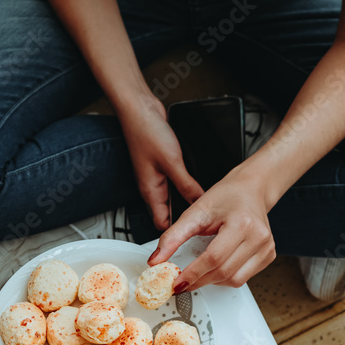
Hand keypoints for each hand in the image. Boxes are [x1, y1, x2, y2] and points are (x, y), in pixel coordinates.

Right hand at [117, 94, 201, 231]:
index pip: (162, 225)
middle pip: (170, 213)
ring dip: (188, 200)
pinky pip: (177, 183)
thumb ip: (187, 185)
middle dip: (186, 218)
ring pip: (175, 198)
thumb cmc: (146, 133)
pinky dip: (188, 185)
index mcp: (150, 192)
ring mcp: (158, 177)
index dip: (176, 233)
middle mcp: (153, 188)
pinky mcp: (163, 166)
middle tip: (205, 220)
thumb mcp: (172, 162)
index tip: (194, 235)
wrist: (139, 109)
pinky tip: (199, 182)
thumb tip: (199, 202)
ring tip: (205, 203)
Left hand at [148, 169, 274, 290]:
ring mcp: (266, 247)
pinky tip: (217, 268)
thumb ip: (173, 237)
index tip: (178, 282)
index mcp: (242, 223)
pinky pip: (243, 278)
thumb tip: (156, 260)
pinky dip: (226, 278)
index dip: (193, 273)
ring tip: (200, 273)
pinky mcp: (269, 255)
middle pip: (224, 272)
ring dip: (213, 281)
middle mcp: (259, 236)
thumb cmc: (227, 197)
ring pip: (235, 280)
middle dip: (199, 281)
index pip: (214, 258)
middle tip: (182, 282)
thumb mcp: (195, 212)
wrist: (251, 189)